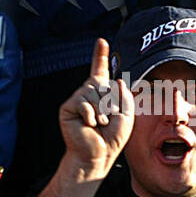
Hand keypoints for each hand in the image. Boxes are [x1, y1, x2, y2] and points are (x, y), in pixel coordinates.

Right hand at [57, 39, 133, 182]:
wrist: (97, 155)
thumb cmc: (112, 137)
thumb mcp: (127, 115)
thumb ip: (125, 95)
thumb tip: (116, 80)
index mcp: (102, 93)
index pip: (100, 70)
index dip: (100, 55)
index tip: (101, 41)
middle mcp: (88, 93)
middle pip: (102, 84)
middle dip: (110, 103)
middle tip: (106, 120)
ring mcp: (77, 99)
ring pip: (93, 93)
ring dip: (101, 111)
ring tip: (98, 124)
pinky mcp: (68, 107)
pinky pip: (83, 103)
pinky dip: (91, 115)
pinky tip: (89, 125)